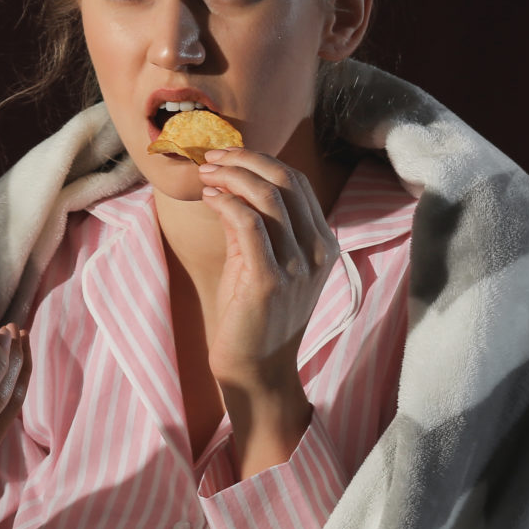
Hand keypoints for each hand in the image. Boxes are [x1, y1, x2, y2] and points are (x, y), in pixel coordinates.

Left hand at [196, 150, 335, 472]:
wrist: (258, 373)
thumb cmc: (256, 318)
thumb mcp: (263, 263)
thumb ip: (256, 225)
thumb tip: (230, 184)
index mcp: (324, 244)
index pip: (298, 182)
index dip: (260, 159)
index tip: (226, 155)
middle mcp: (318, 251)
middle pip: (285, 180)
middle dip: (243, 159)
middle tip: (210, 156)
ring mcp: (298, 266)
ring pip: (267, 195)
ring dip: (230, 175)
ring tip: (204, 175)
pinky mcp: (269, 280)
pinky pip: (248, 223)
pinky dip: (225, 202)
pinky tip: (209, 199)